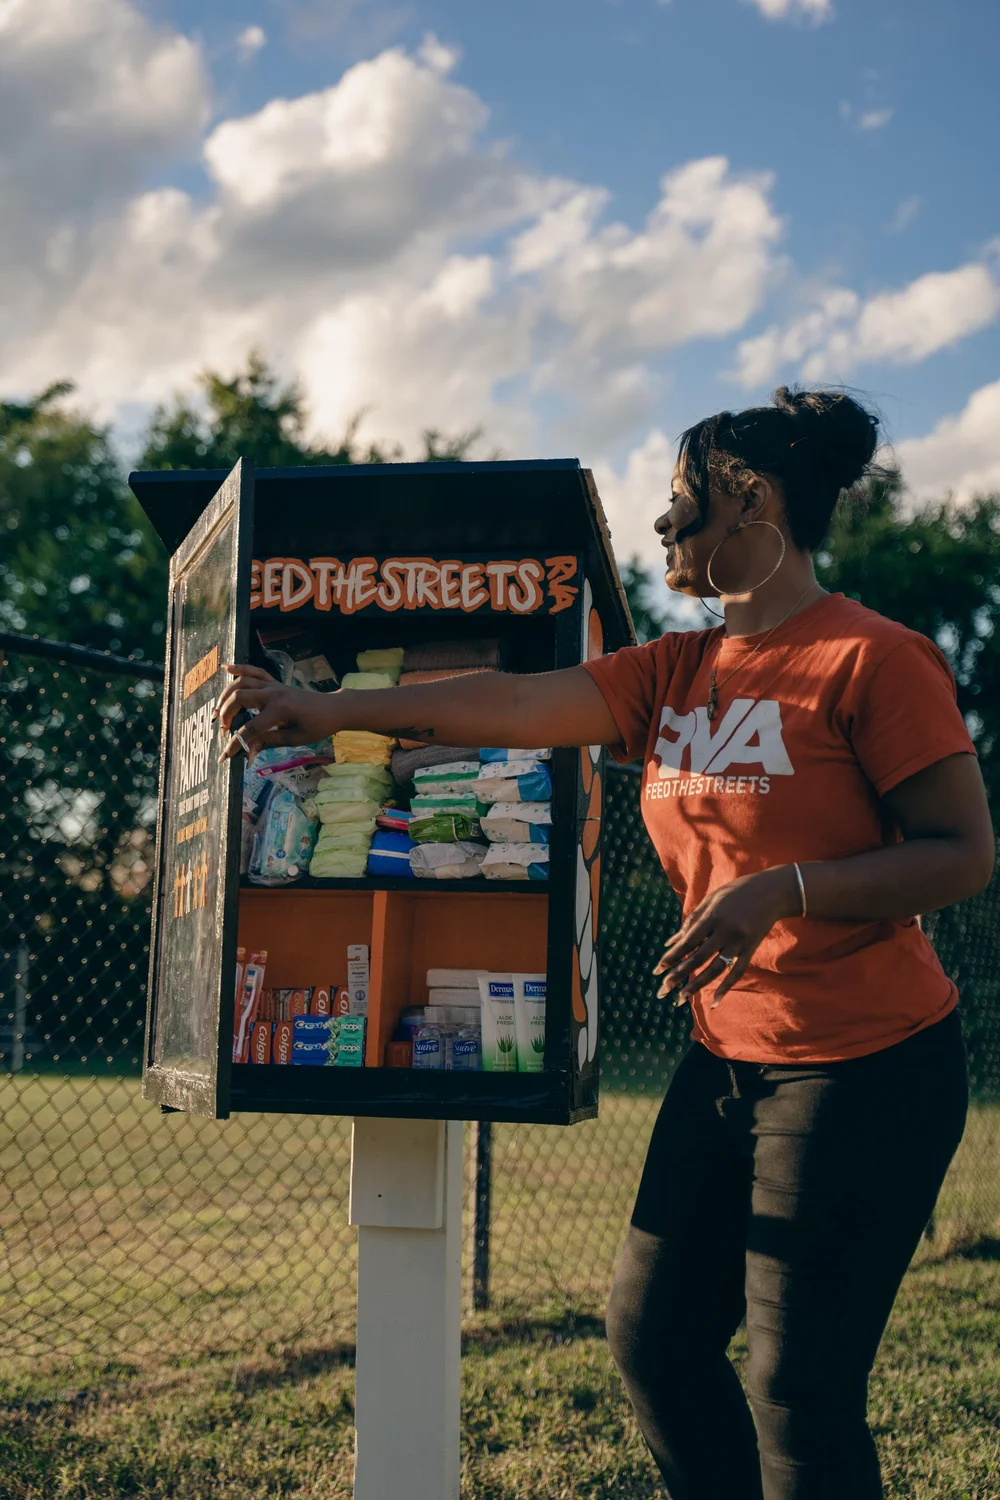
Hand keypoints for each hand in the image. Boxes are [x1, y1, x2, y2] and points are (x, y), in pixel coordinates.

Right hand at [215, 664, 340, 760]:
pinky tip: (226, 668)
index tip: (226, 756)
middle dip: (227, 715)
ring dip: (226, 695)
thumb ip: (269, 742)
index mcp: (280, 709)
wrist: (334, 708)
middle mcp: (274, 693)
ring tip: (218, 711)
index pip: (251, 728)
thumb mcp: (295, 739)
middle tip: (223, 730)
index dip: (236, 743)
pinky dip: (240, 668)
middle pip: (239, 698)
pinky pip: (255, 671)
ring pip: (242, 682)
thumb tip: (247, 753)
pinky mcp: (275, 682)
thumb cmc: (318, 726)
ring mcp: (273, 685)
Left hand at [653, 866, 799, 1008]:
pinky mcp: (750, 949)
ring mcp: (739, 942)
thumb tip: (670, 942)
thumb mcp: (711, 899)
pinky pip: (737, 972)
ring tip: (681, 998)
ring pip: (715, 969)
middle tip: (662, 991)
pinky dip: (725, 988)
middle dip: (678, 976)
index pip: (687, 942)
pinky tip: (714, 1002)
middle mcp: (725, 931)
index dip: (671, 957)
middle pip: (698, 959)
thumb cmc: (736, 892)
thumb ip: (691, 921)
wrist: (772, 891)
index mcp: (712, 916)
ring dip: (696, 986)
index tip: (657, 970)